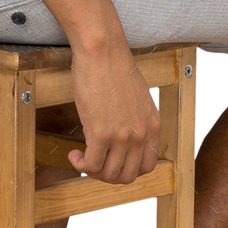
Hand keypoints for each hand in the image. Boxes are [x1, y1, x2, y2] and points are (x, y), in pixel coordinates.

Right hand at [67, 33, 160, 183]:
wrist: (102, 52)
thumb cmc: (115, 69)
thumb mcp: (138, 99)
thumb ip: (136, 121)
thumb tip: (122, 137)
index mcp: (153, 126)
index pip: (146, 167)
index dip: (126, 170)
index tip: (112, 162)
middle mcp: (141, 135)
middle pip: (127, 176)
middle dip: (109, 175)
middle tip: (95, 164)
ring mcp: (122, 136)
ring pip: (108, 174)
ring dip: (92, 171)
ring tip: (82, 159)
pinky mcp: (100, 133)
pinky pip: (91, 165)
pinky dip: (80, 165)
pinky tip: (74, 155)